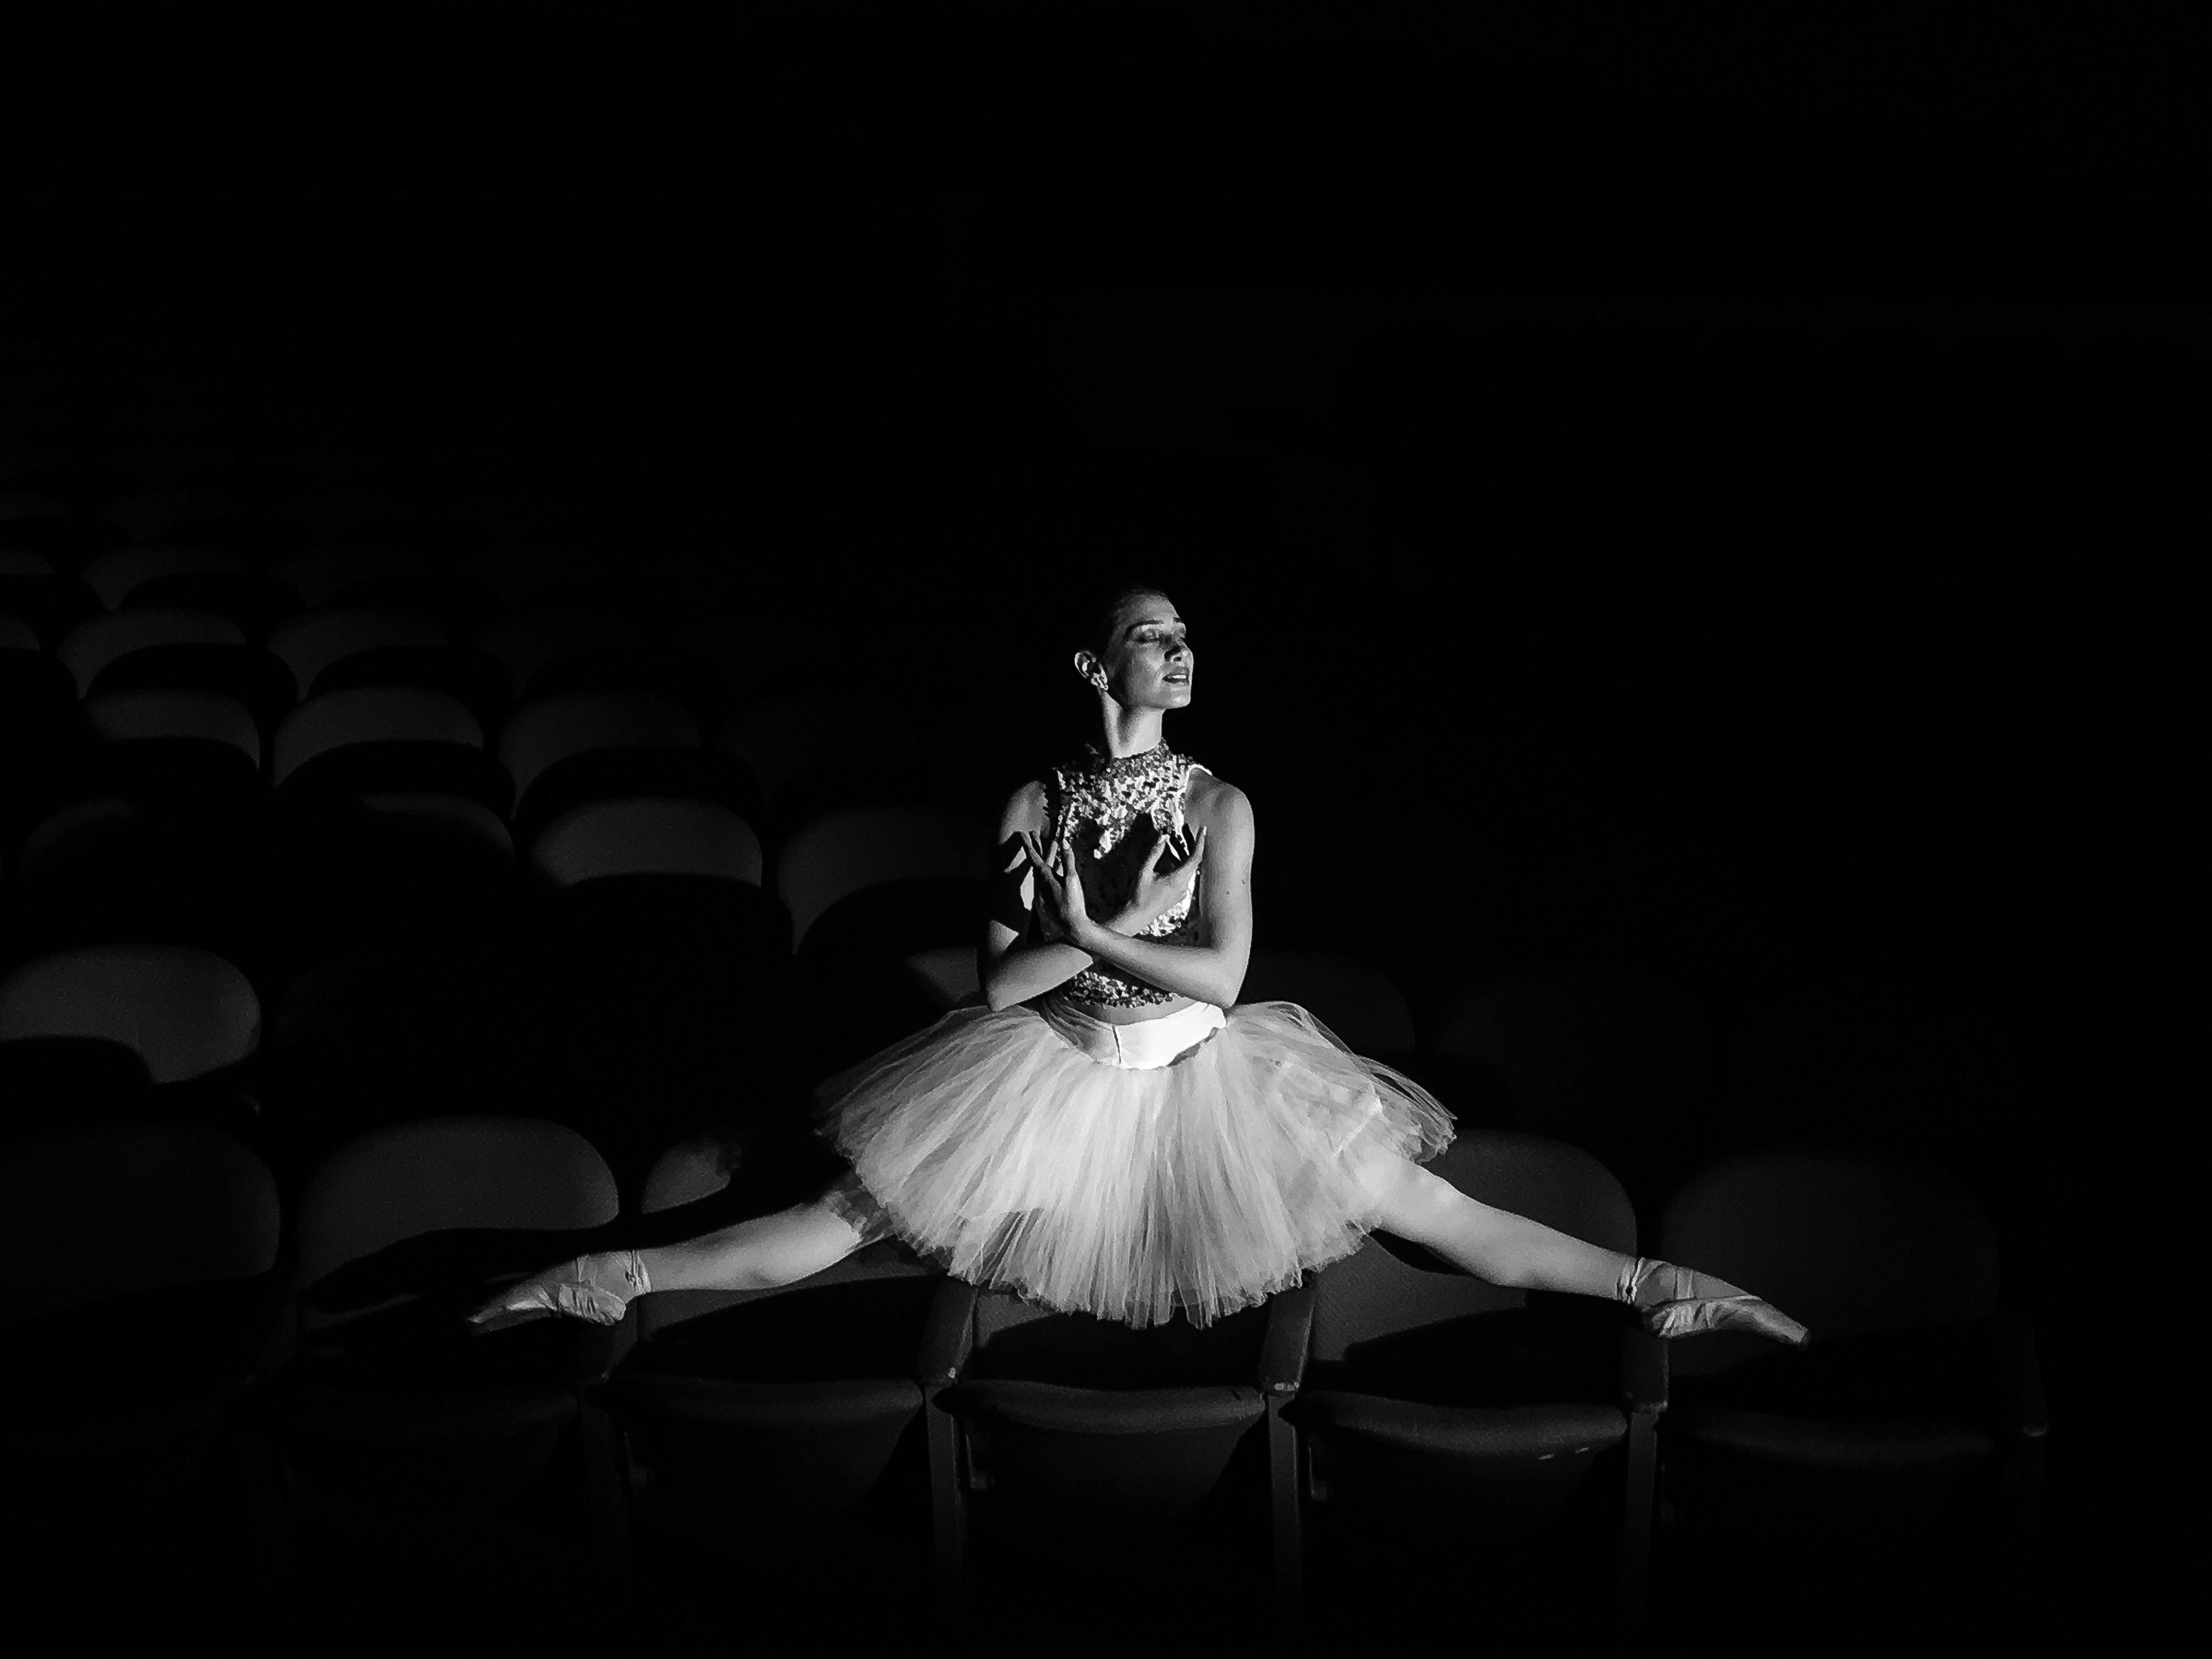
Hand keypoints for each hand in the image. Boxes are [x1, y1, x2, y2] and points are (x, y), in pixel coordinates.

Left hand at [1020, 827, 1095, 944]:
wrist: (1073, 926)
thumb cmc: (1073, 903)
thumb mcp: (1072, 879)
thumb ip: (1068, 860)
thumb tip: (1064, 843)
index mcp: (1046, 878)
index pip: (1035, 858)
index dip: (1029, 845)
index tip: (1022, 834)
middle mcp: (1041, 884)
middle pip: (1036, 862)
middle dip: (1034, 847)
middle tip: (1031, 834)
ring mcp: (1044, 892)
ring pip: (1040, 871)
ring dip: (1041, 858)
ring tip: (1043, 849)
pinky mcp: (1049, 899)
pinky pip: (1045, 880)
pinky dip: (1047, 870)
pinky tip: (1052, 870)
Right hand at [1126, 821, 1206, 927]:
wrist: (1138, 915)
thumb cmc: (1140, 895)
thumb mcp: (1144, 872)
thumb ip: (1154, 853)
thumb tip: (1163, 837)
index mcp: (1178, 879)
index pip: (1195, 858)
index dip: (1200, 842)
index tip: (1203, 829)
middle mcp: (1184, 885)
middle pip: (1193, 861)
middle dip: (1190, 843)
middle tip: (1185, 829)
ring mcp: (1182, 891)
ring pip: (1187, 867)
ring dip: (1182, 853)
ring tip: (1173, 839)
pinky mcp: (1178, 894)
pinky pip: (1183, 875)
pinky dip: (1178, 863)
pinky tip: (1169, 856)